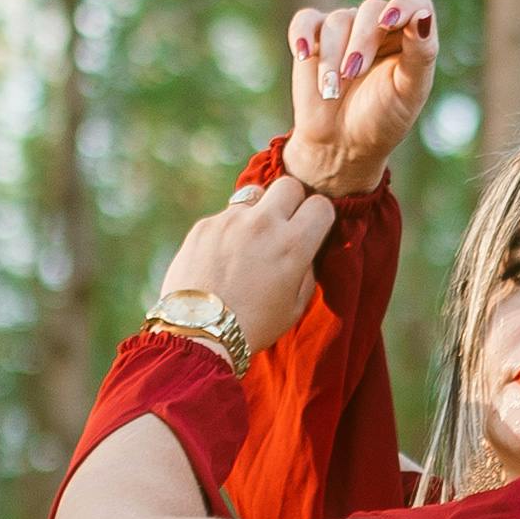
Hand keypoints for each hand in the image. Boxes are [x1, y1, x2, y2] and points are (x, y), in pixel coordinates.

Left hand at [162, 169, 335, 355]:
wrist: (199, 333)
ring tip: (250, 242)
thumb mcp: (296, 306)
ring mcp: (230, 221)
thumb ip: (307, 269)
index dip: (319, 217)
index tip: (311, 230)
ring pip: (253, 195)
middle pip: (288, 185)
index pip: (321, 204)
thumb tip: (307, 248)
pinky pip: (225, 216)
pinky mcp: (204, 225)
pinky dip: (229, 230)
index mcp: (293, 244)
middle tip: (283, 225)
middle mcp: (263, 224)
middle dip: (291, 201)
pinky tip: (223, 258)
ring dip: (257, 212)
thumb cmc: (254, 325)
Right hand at [285, 0, 438, 198]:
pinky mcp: (313, 36)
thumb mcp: (408, 92)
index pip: (414, 0)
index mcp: (409, 34)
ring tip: (330, 90)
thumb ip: (420, 53)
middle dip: (360, 42)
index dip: (403, 5)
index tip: (389, 21)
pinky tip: (303, 54)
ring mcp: (344, 29)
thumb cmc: (382, 118)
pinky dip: (301, 34)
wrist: (342, 144)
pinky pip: (305, 21)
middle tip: (352, 74)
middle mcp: (377, 25)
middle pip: (370, 10)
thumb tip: (423, 15)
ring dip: (331, 56)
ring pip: (337, 20)